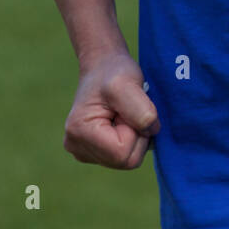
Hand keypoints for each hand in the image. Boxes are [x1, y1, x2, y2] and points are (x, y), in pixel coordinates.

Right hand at [64, 49, 159, 169]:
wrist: (104, 66)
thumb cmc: (114, 71)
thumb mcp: (128, 84)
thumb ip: (141, 111)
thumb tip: (152, 132)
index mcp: (79, 132)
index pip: (122, 154)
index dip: (136, 132)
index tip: (128, 108)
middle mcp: (76, 146)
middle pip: (125, 162)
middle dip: (135, 135)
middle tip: (127, 111)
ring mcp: (83, 151)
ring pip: (125, 160)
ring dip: (133, 136)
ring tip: (123, 114)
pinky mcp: (93, 152)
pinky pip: (123, 157)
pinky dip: (129, 139)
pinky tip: (120, 121)